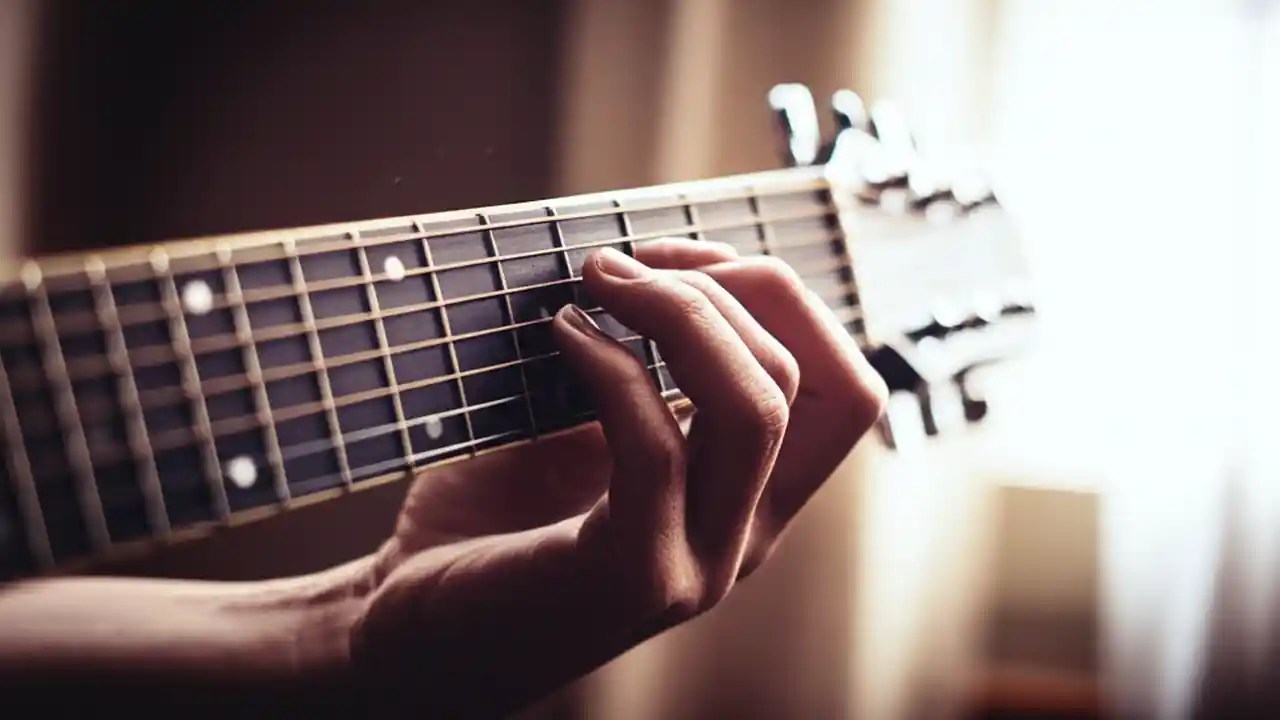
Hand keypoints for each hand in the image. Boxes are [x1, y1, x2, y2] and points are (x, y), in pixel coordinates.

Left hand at [345, 239, 886, 715]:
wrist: (410, 628)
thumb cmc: (490, 519)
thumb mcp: (583, 427)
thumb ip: (639, 369)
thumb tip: (643, 263)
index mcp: (749, 496)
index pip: (845, 389)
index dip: (781, 299)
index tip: (680, 259)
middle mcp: (745, 534)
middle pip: (818, 382)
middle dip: (731, 287)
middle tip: (624, 266)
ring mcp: (697, 563)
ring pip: (755, 408)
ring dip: (682, 313)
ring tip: (599, 282)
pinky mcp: (631, 578)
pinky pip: (655, 446)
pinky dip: (610, 365)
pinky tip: (559, 334)